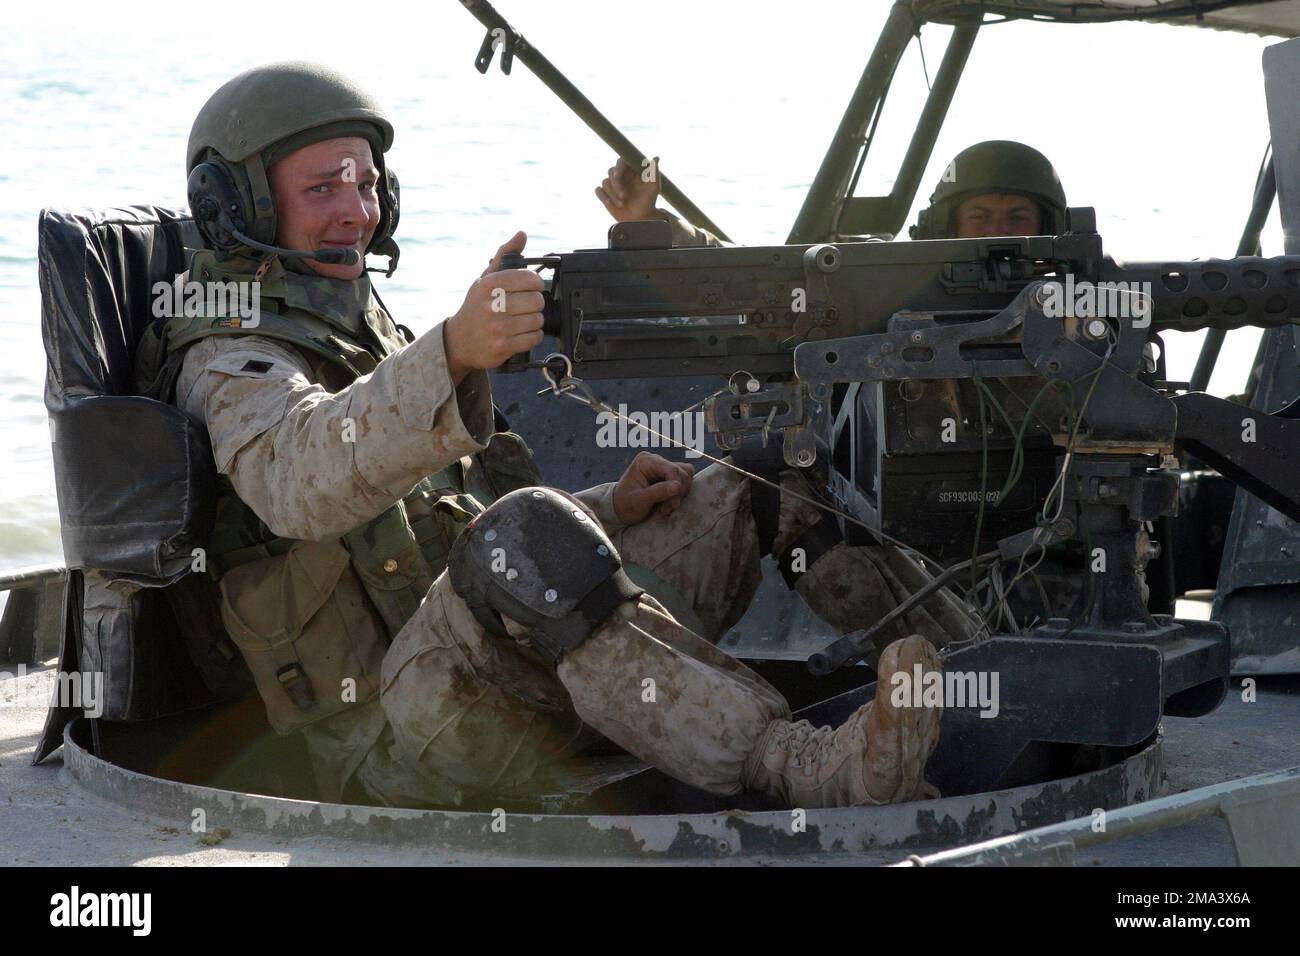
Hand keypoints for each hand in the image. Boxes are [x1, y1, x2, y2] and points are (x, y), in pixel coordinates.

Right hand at [444, 231, 544, 383]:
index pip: (529, 278)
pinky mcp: (503, 347)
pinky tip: (523, 333)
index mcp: (489, 285)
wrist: (459, 341)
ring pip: (537, 320)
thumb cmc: (476, 306)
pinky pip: (534, 338)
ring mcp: (497, 328)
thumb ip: (505, 255)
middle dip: (536, 303)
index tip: (531, 287)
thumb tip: (522, 234)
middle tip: (527, 306)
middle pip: (536, 301)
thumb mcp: (485, 278)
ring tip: (524, 319)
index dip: (536, 283)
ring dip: (535, 321)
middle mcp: (492, 305)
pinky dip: (533, 336)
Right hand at [595, 156, 661, 222]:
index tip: (618, 175)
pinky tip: (609, 203)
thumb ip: (654, 172)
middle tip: (623, 196)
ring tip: (622, 204)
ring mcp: (612, 184)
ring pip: (605, 181)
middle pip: (611, 171)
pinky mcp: (606, 193)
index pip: (622, 162)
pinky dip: (603, 196)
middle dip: (616, 184)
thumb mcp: (654, 187)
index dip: (618, 167)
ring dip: (612, 193)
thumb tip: (656, 158)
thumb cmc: (649, 201)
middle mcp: (621, 175)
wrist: (640, 218)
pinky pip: (599, 190)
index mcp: (631, 170)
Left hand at [612, 452, 694, 525]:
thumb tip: (677, 486)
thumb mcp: (639, 501)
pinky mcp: (669, 475)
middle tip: (666, 509)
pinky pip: (685, 479)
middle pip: (681, 472)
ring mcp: (663, 467)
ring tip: (666, 507)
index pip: (672, 470)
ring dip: (680, 493)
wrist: (620, 509)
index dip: (677, 487)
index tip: (672, 505)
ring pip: (686, 475)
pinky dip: (681, 492)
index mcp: (646, 461)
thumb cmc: (625, 504)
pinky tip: (670, 501)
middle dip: (678, 492)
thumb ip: (658, 492)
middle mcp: (656, 460)